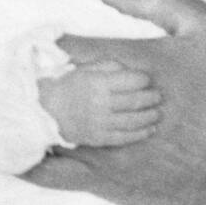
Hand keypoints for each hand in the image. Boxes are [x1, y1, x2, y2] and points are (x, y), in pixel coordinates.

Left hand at [22, 0, 205, 204]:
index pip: (61, 42)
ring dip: (26, 110)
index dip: (47, 38)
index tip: (43, 37)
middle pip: (40, 82)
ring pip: (35, 123)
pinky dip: (25, 154)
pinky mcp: (98, 180)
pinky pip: (41, 169)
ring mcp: (97, 145)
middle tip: (26, 71)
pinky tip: (25, 144)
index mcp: (126, 60)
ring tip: (24, 103)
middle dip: (31, 74)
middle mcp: (103, 102)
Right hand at [38, 61, 161, 146]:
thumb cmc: (70, 87)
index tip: (148, 80)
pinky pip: (123, 138)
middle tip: (158, 96)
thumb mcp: (86, 69)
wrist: (46, 111)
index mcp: (97, 84)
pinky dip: (139, 134)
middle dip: (151, 98)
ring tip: (158, 113)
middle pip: (134, 101)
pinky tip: (150, 130)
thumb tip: (130, 70)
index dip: (144, 80)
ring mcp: (99, 123)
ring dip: (150, 117)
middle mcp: (100, 104)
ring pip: (132, 121)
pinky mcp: (97, 138)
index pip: (130, 81)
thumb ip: (109, 67)